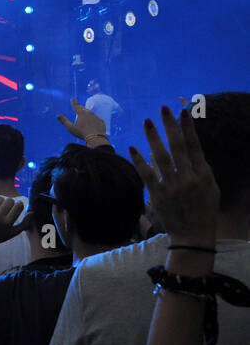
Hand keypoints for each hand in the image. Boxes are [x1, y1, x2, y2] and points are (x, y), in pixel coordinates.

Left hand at [0, 196, 26, 254]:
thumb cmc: (0, 237)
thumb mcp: (14, 233)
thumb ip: (25, 223)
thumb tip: (32, 212)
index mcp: (7, 222)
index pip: (18, 205)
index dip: (19, 205)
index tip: (17, 208)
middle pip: (9, 200)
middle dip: (11, 203)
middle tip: (9, 208)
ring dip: (1, 202)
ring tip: (0, 209)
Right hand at [57, 98, 108, 144]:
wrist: (96, 138)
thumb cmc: (81, 133)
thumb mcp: (71, 128)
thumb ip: (64, 121)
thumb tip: (57, 115)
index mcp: (81, 114)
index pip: (76, 106)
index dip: (74, 102)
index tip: (72, 99)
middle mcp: (89, 113)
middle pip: (84, 109)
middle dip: (80, 107)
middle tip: (79, 106)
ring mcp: (96, 117)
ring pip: (91, 113)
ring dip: (87, 113)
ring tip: (85, 115)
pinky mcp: (101, 121)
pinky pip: (96, 119)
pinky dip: (93, 119)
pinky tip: (92, 123)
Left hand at [128, 106, 219, 248]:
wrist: (194, 235)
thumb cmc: (204, 210)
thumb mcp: (212, 189)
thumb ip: (203, 170)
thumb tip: (194, 153)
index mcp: (203, 174)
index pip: (195, 145)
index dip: (188, 127)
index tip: (183, 111)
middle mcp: (189, 178)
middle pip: (178, 147)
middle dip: (170, 126)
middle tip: (163, 109)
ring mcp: (173, 187)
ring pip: (161, 157)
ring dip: (153, 138)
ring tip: (147, 122)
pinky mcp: (158, 196)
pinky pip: (147, 175)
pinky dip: (140, 161)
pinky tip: (133, 148)